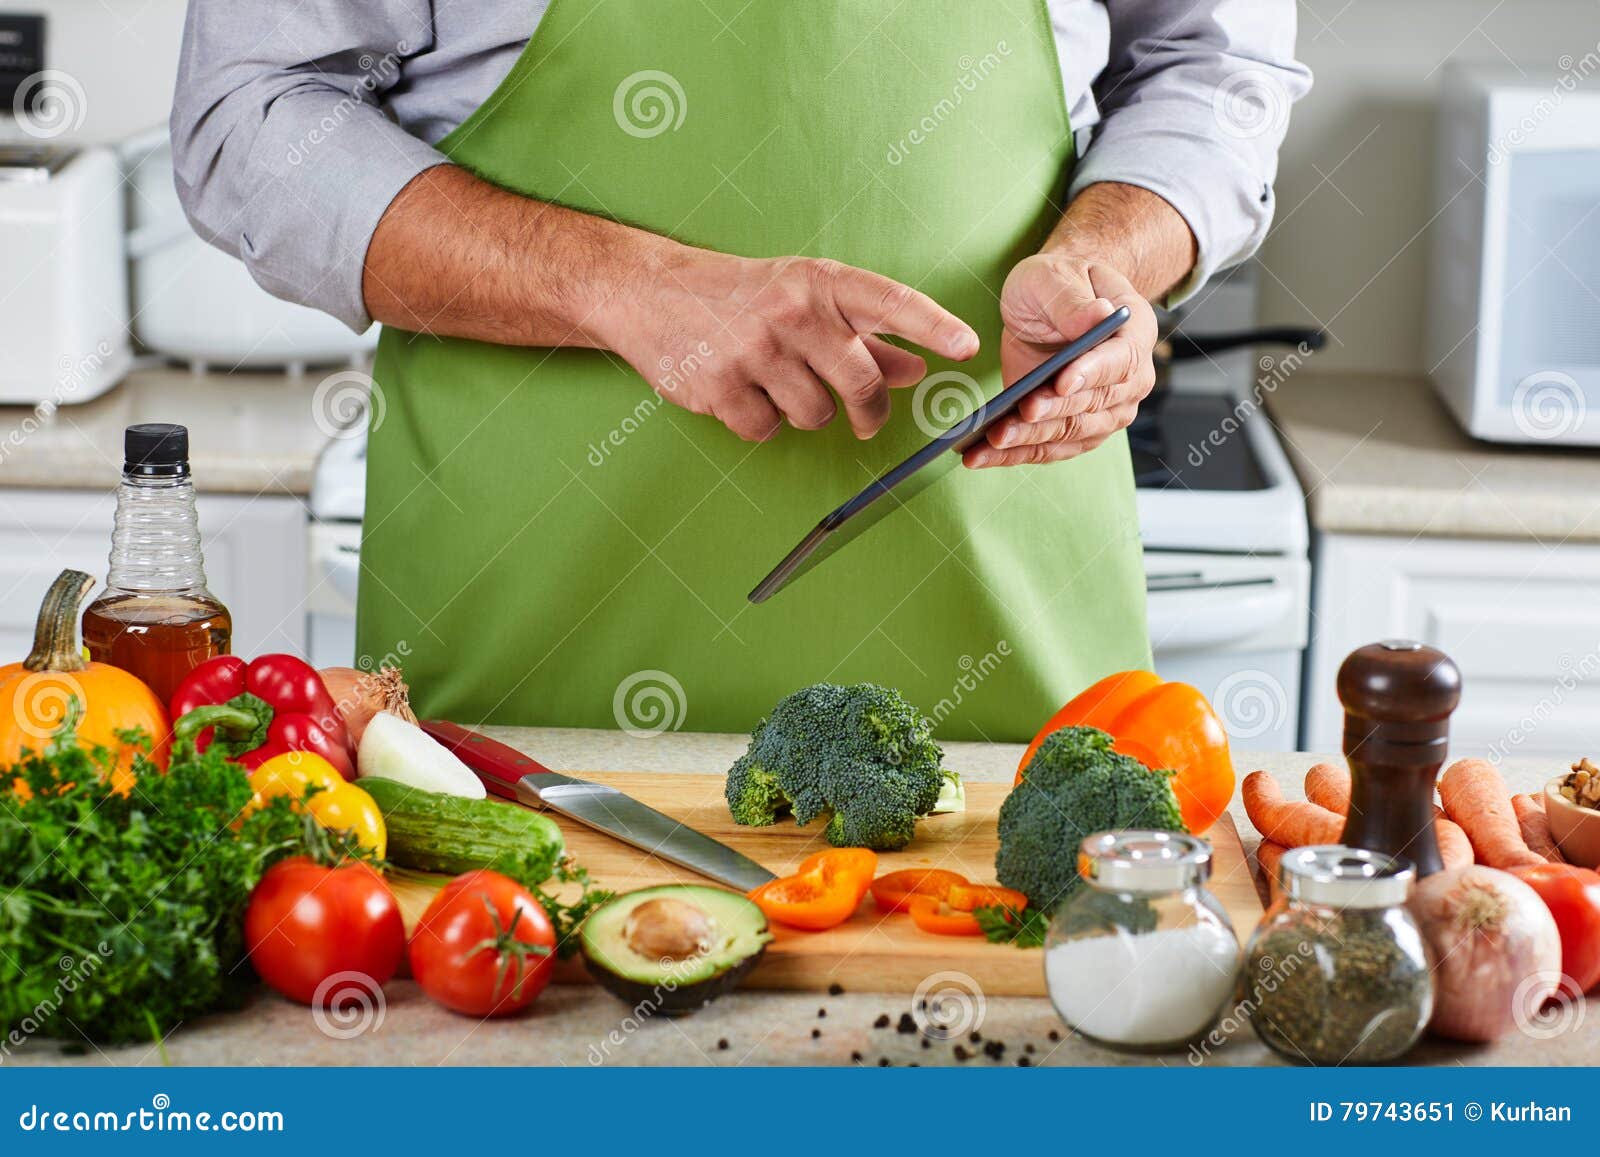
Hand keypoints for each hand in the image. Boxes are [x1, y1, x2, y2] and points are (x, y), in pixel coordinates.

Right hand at [598, 247, 978, 441]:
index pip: (888, 301)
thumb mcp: (803, 297)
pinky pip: (766, 430)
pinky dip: (760, 422)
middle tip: (865, 420)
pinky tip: (742, 392)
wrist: (650, 291)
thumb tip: (918, 369)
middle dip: (869, 410)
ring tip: (776, 383)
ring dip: (804, 412)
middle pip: (860, 382)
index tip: (964, 347)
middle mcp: (791, 311)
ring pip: (815, 414)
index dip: (931, 325)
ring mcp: (755, 350)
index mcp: (818, 282)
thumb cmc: (739, 294)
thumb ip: (864, 335)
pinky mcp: (721, 385)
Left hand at [964, 252, 1157, 467]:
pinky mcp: (1074, 431)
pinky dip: (1012, 454)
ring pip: (1068, 434)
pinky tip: (978, 455)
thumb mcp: (1058, 275)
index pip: (1120, 360)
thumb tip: (1099, 317)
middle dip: (1052, 412)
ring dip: (1028, 441)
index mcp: (1134, 334)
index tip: (1062, 381)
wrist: (1049, 303)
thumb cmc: (1057, 283)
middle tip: (1018, 413)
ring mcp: (1104, 412)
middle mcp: (1128, 381)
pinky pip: (1046, 448)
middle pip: (1092, 406)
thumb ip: (1074, 300)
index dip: (1092, 373)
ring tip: (988, 441)